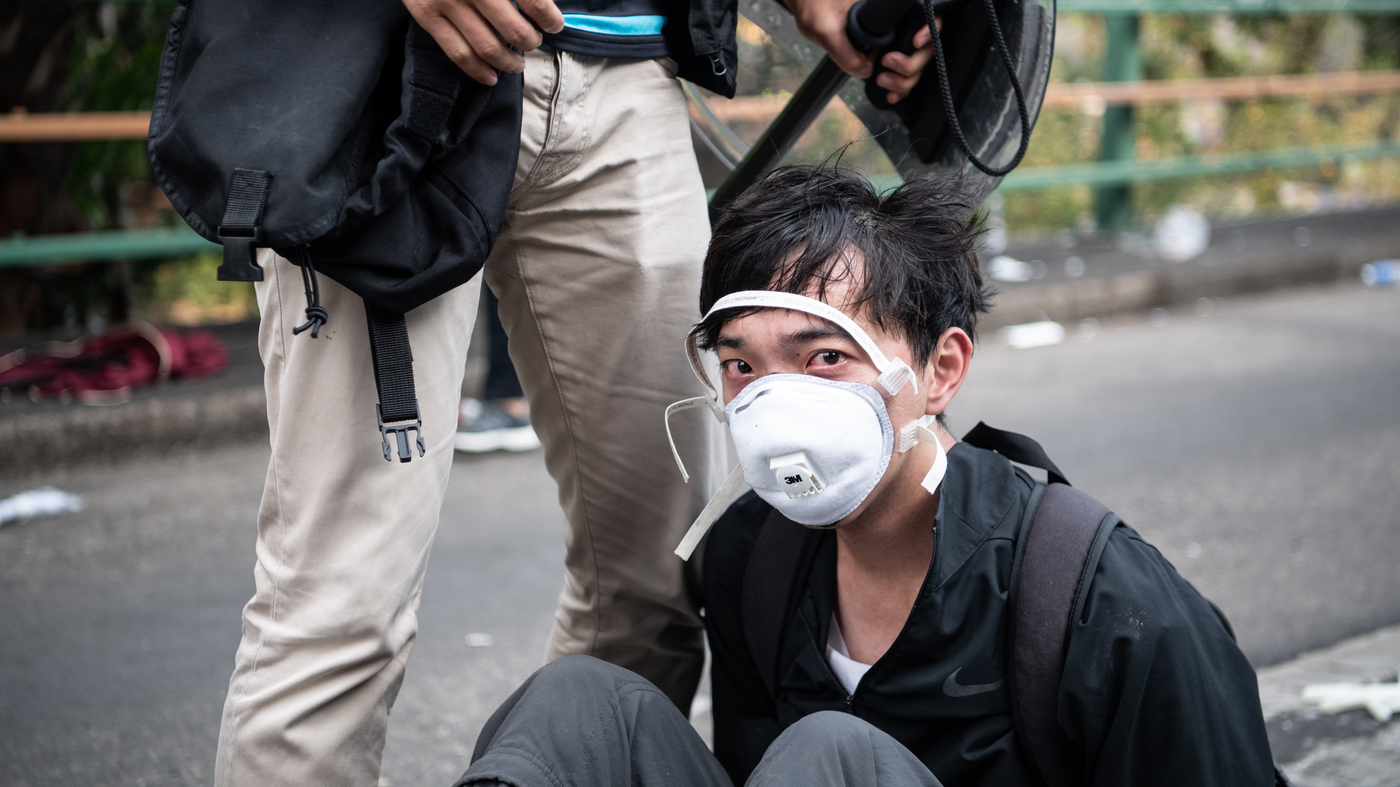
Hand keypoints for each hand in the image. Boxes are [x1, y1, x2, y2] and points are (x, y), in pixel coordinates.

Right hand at [402, 0, 564, 85]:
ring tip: (517, 64)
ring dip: (508, 62)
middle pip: (513, 29)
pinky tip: (492, 77)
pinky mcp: (427, 16)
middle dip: (530, 41)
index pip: (533, 1)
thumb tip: (548, 1)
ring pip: (487, 47)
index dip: (549, 17)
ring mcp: (447, 3)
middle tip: (534, 42)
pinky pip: (458, 53)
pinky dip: (478, 71)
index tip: (555, 24)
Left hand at [785, 0, 941, 103]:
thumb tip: (865, 71)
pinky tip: (889, 94)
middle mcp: (898, 21)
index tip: (916, 42)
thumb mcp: (825, 28)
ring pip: (915, 63)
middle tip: (887, 65)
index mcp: (891, 8)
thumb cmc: (817, 6)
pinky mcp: (885, 51)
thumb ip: (843, 50)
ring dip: (904, 79)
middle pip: (925, 47)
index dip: (929, 31)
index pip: (928, 16)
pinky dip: (899, 85)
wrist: (808, 8)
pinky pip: (901, 71)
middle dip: (910, 64)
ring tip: (883, 81)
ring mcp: (893, 38)